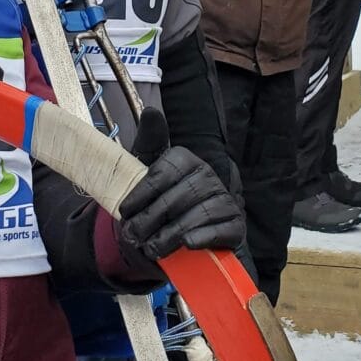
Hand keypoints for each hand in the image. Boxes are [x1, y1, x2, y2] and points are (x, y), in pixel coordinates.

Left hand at [118, 109, 244, 273]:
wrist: (174, 237)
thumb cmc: (157, 202)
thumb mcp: (145, 173)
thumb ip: (147, 143)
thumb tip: (152, 112)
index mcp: (187, 160)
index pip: (165, 172)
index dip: (142, 193)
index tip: (124, 211)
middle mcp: (208, 176)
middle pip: (178, 196)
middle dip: (151, 219)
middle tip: (132, 235)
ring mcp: (224, 200)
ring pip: (197, 215)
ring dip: (170, 234)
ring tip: (150, 248)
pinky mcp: (235, 226)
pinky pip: (221, 230)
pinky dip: (203, 237)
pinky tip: (187, 244)